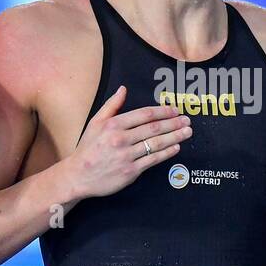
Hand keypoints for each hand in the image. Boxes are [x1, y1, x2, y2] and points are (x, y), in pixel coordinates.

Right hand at [66, 85, 192, 199]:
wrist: (78, 176)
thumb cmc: (87, 148)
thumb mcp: (95, 123)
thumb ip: (111, 106)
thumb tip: (123, 89)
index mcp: (113, 125)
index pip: (144, 115)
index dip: (162, 111)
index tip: (174, 110)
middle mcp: (121, 139)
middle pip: (154, 128)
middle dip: (173, 123)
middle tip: (187, 120)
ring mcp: (127, 156)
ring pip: (156, 143)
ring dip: (175, 136)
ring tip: (187, 132)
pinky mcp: (131, 171)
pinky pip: (153, 159)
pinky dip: (166, 153)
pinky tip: (176, 147)